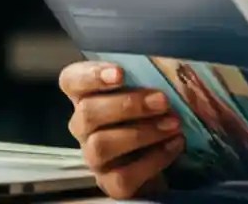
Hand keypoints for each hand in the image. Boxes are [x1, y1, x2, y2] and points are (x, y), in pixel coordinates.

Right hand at [60, 60, 184, 198]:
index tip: (120, 73)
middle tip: (162, 101)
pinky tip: (175, 144)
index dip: (91, 76)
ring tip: (174, 124)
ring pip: (101, 145)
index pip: (72, 80)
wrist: (162, 157)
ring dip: (141, 133)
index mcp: (88, 96)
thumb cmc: (153, 113)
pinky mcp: (109, 183)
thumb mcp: (151, 90)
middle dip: (128, 105)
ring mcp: (94, 157)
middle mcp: (84, 126)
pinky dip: (153, 160)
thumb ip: (150, 77)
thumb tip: (174, 64)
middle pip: (88, 113)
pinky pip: (123, 176)